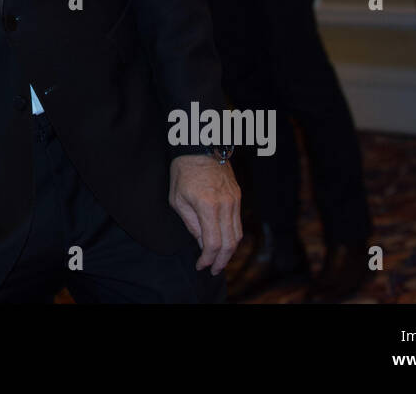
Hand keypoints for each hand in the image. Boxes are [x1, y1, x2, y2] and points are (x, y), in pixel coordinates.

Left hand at [169, 154, 241, 273]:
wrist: (199, 146)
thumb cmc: (183, 171)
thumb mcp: (178, 199)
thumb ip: (190, 223)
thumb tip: (200, 241)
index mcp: (208, 206)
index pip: (213, 243)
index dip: (207, 259)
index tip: (200, 265)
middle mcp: (226, 205)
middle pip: (230, 243)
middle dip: (222, 261)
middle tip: (213, 270)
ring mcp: (234, 200)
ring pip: (237, 234)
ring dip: (229, 251)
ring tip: (219, 260)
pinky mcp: (237, 196)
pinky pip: (238, 222)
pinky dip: (232, 236)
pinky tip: (224, 242)